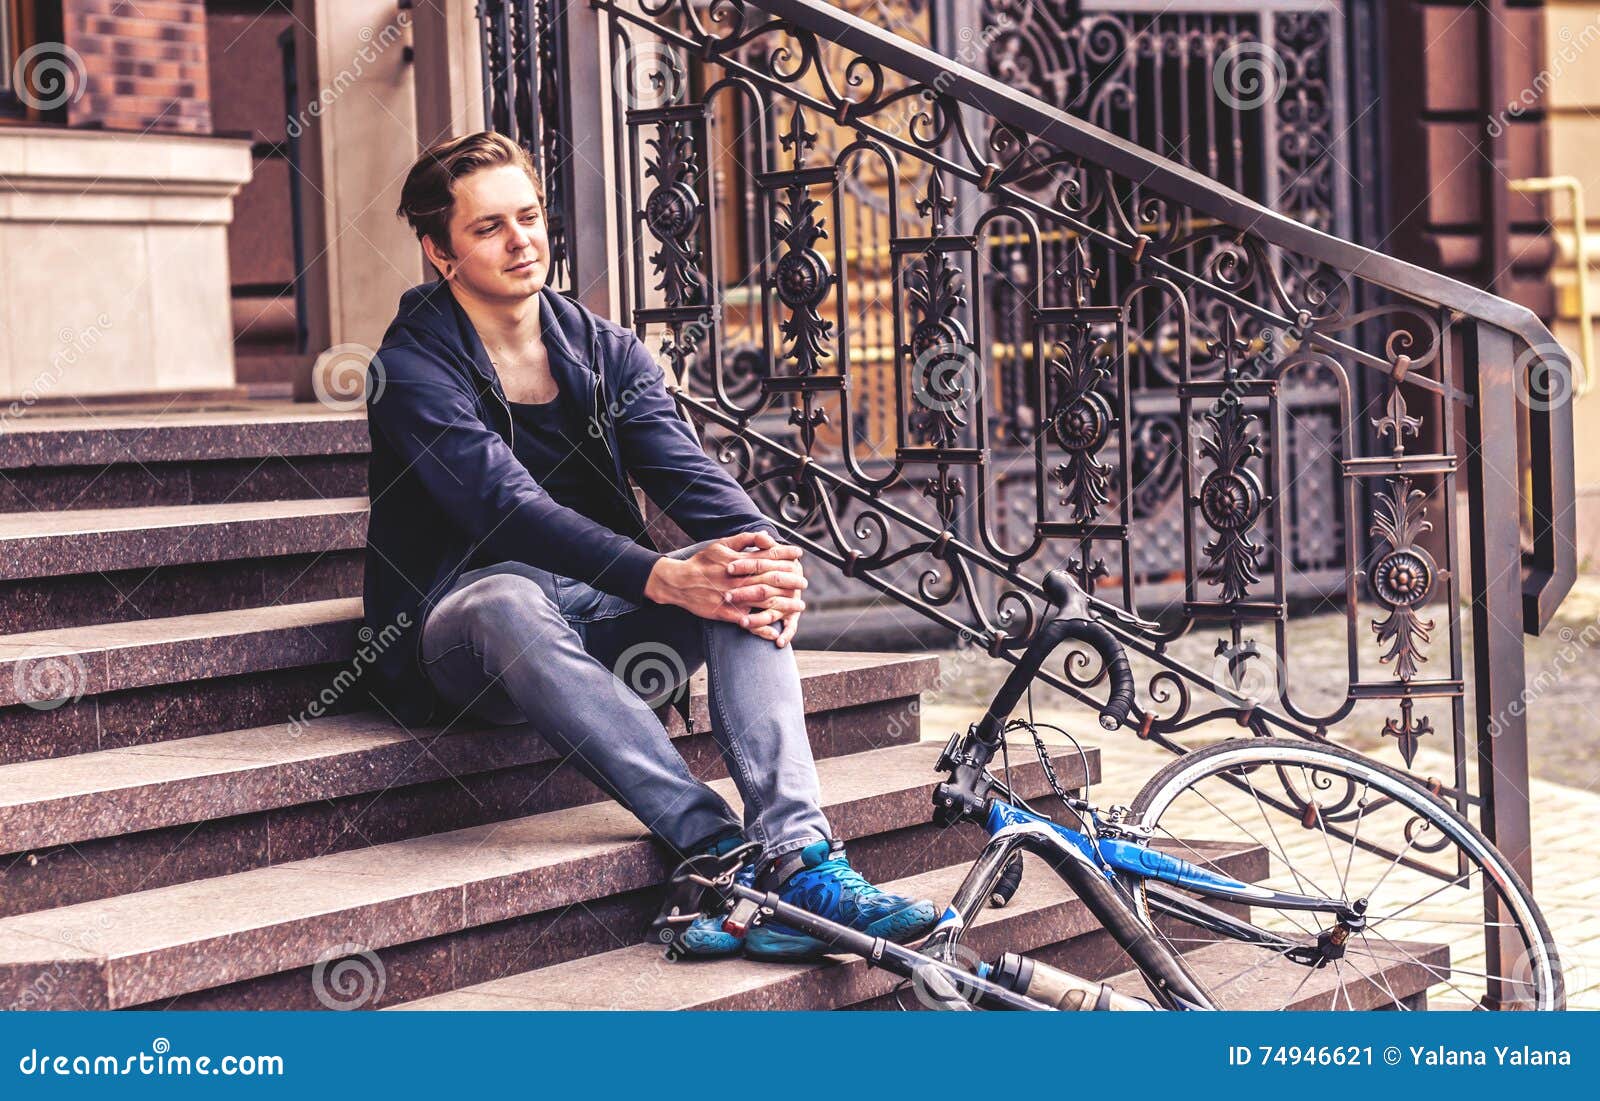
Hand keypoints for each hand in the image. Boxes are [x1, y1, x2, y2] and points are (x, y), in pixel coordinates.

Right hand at [643, 532, 804, 638]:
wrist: (679, 582)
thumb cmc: (702, 562)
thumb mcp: (721, 544)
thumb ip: (744, 539)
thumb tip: (765, 536)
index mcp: (738, 561)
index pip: (768, 556)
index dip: (786, 555)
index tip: (799, 555)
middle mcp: (738, 579)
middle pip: (771, 579)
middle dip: (791, 581)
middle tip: (804, 582)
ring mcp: (732, 597)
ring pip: (764, 601)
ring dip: (784, 605)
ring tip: (799, 606)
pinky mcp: (725, 613)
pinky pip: (747, 622)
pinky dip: (762, 628)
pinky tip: (776, 631)